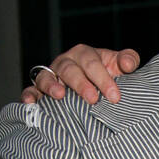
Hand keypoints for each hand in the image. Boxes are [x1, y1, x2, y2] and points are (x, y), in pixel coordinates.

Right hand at [22, 46, 140, 104]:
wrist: (90, 86)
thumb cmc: (105, 74)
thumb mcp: (117, 66)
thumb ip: (127, 60)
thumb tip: (129, 64)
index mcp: (85, 55)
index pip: (92, 63)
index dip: (103, 78)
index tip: (115, 96)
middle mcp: (66, 62)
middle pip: (70, 69)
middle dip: (81, 84)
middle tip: (93, 99)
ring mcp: (51, 75)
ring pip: (47, 77)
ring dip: (51, 85)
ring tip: (59, 95)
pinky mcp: (39, 90)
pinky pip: (31, 90)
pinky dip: (29, 95)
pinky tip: (30, 103)